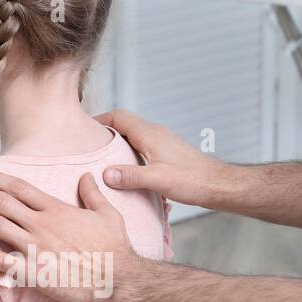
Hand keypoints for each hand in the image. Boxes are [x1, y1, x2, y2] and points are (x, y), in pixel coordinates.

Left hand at [0, 166, 142, 301]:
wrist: (119, 280)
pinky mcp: (33, 272)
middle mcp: (41, 224)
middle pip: (1, 203)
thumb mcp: (109, 214)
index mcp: (57, 209)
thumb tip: (86, 176)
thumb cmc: (116, 249)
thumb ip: (93, 194)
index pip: (19, 188)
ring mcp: (35, 248)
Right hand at [95, 109, 229, 207]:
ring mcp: (161, 142)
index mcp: (150, 134)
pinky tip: (125, 169)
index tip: (84, 130)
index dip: (100, 120)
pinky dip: (128, 151)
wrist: (217, 185)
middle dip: (105, 131)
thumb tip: (106, 174)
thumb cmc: (193, 181)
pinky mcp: (166, 153)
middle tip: (89, 145)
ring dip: (117, 142)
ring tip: (102, 157)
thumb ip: (132, 176)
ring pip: (132, 135)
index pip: (119, 116)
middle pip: (124, 123)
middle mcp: (155, 134)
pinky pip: (141, 145)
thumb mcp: (159, 180)